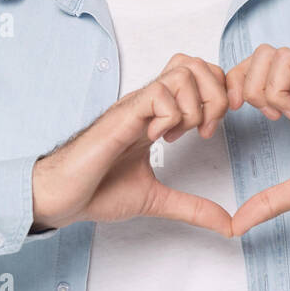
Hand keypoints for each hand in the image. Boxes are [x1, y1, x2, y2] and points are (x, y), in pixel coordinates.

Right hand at [31, 54, 232, 236]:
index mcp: (157, 116)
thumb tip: (227, 225)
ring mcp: (135, 106)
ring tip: (180, 136)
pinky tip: (156, 139)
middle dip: (215, 97)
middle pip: (196, 64)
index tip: (211, 131)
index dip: (217, 96)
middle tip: (204, 131)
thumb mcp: (157, 199)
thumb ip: (192, 207)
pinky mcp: (122, 115)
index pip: (198, 76)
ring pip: (182, 73)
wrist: (63, 196)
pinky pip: (159, 94)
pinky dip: (170, 117)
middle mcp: (148, 104)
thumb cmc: (98, 191)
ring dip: (193, 107)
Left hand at [225, 44, 289, 236]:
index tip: (234, 116)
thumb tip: (236, 225)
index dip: (237, 85)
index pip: (256, 68)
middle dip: (250, 83)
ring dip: (276, 90)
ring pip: (285, 59)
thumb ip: (270, 202)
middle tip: (263, 116)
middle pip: (265, 53)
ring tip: (287, 119)